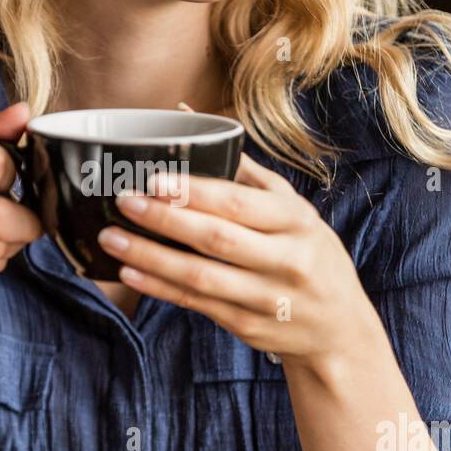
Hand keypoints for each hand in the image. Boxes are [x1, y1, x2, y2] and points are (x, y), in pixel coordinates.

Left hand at [97, 149, 374, 373]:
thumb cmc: (310, 255)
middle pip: (215, 238)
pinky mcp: (246, 325)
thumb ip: (248, 173)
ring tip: (112, 239)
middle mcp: (284, 260)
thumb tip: (195, 120)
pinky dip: (159, 287)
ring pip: (199, 275)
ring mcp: (265, 297)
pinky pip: (195, 303)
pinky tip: (130, 272)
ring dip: (149, 256)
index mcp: (295, 222)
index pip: (238, 203)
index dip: (193, 191)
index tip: (153, 177)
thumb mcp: (295, 211)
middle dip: (163, 218)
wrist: (339, 330)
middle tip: (123, 200)